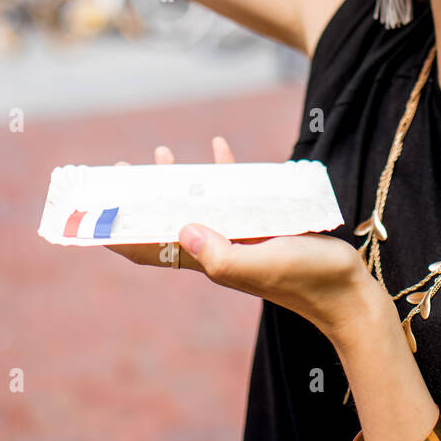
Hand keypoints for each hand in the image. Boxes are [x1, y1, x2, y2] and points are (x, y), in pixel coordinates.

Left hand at [107, 138, 381, 341]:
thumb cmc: (307, 281)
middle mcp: (217, 249)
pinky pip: (233, 192)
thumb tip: (181, 229)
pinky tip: (218, 147)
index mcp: (209, 262)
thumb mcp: (263, 265)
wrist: (348, 293)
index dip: (118, 234)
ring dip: (174, 181)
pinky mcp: (263, 224)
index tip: (93, 214)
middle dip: (140, 198)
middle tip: (122, 169)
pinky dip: (222, 170)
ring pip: (195, 204)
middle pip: (165, 221)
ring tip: (158, 153)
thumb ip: (223, 254)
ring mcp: (239, 236)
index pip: (149, 249)